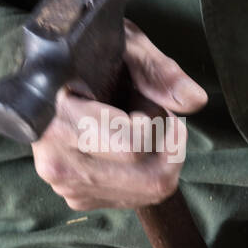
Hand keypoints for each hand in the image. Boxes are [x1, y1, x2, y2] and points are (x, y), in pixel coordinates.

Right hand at [31, 20, 206, 210]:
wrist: (52, 78)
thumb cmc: (90, 59)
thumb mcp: (125, 48)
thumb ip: (160, 71)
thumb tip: (194, 100)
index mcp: (58, 120)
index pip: (130, 146)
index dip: (156, 127)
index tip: (159, 110)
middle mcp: (56, 160)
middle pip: (149, 177)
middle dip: (170, 147)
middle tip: (163, 119)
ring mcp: (66, 185)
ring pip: (149, 191)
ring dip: (163, 160)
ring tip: (145, 129)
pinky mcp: (78, 198)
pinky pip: (138, 198)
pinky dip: (150, 173)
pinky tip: (134, 148)